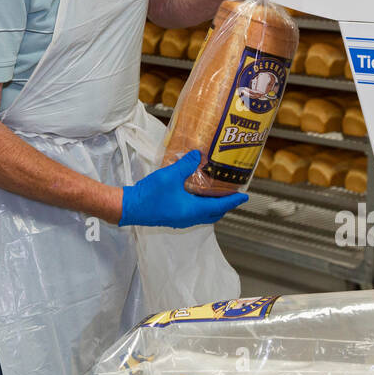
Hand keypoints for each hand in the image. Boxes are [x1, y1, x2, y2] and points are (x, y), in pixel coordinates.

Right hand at [119, 150, 247, 227]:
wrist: (130, 207)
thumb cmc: (150, 194)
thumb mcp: (170, 175)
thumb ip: (186, 165)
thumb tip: (198, 155)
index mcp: (193, 210)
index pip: (220, 206)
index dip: (233, 200)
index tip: (244, 196)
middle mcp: (189, 218)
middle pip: (214, 213)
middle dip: (225, 205)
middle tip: (232, 193)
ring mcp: (180, 219)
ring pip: (203, 214)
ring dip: (212, 205)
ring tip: (216, 192)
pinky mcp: (173, 217)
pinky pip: (194, 213)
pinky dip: (201, 205)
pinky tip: (196, 194)